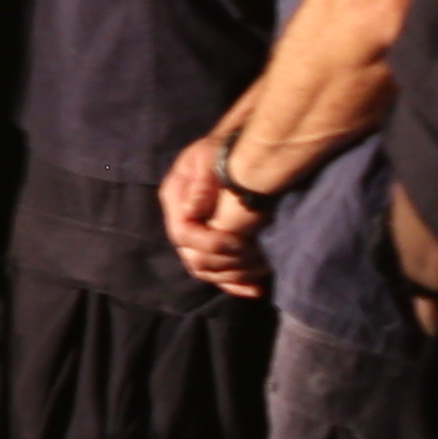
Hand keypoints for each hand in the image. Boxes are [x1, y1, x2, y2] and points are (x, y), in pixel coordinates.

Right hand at [161, 137, 273, 298]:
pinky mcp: (212, 245)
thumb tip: (191, 213)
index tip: (241, 242)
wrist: (235, 152)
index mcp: (176, 198)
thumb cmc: (224, 149)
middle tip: (256, 258)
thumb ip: (202, 185)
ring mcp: (195, 236)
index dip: (211, 243)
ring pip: (205, 271)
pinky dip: (235, 284)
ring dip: (233, 276)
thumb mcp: (210, 157)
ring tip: (262, 270)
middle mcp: (181, 221)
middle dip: (225, 263)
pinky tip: (256, 289)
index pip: (184, 234)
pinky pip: (217, 273)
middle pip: (193, 258)